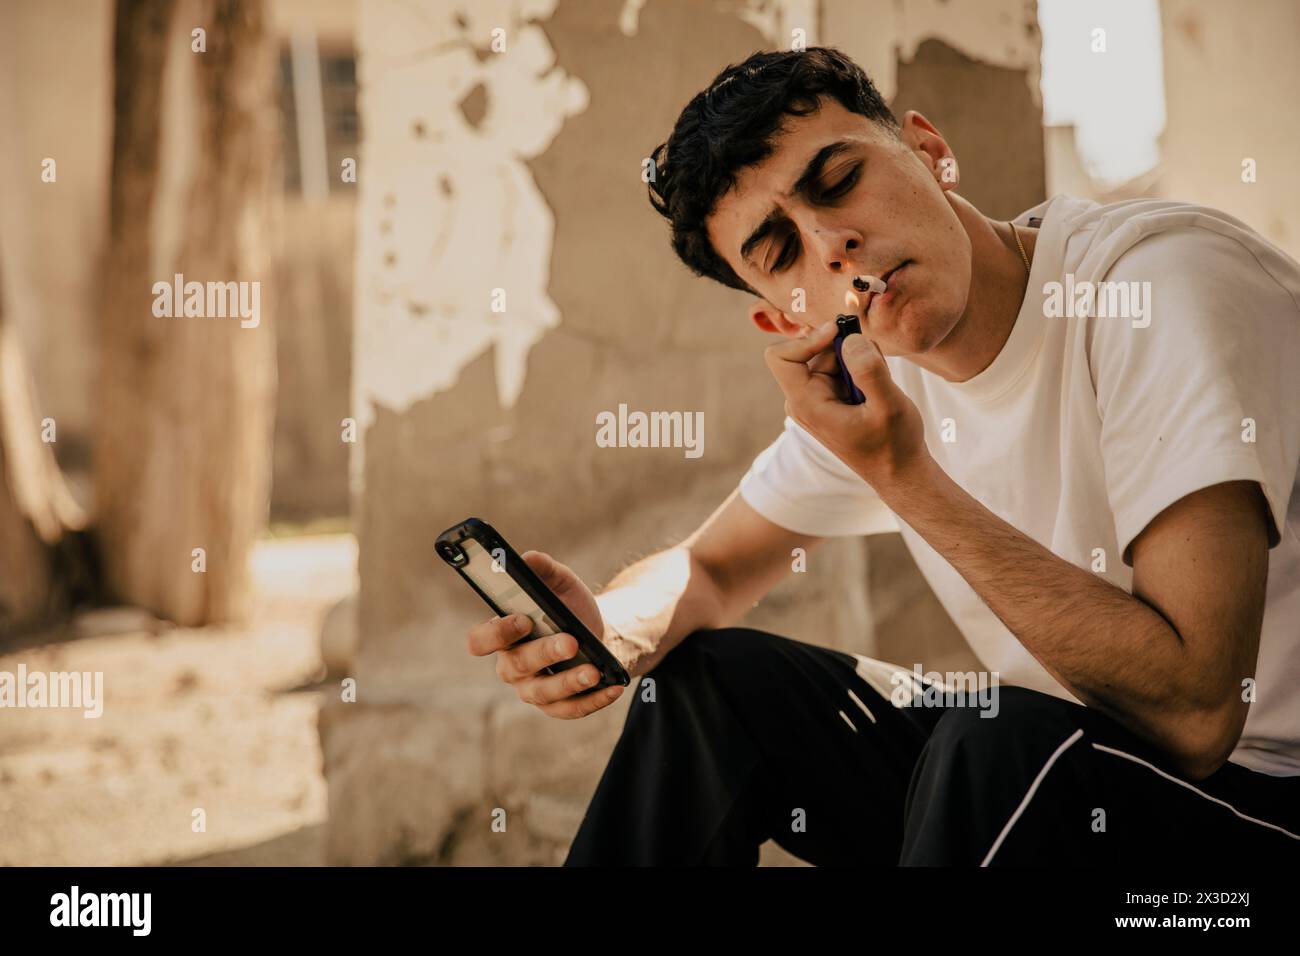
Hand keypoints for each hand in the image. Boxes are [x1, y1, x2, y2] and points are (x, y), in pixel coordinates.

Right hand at [465, 550, 625, 718]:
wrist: (597, 633)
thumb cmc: (569, 607)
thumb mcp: (561, 583)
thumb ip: (544, 569)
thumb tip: (528, 557)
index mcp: (502, 635)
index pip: (479, 641)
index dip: (497, 633)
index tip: (523, 619)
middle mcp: (511, 666)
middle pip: (517, 666)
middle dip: (544, 653)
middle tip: (570, 641)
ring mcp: (533, 690)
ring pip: (544, 693)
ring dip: (569, 682)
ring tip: (594, 671)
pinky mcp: (558, 706)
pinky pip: (572, 709)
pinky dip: (594, 699)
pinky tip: (613, 687)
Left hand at [764, 319, 929, 488]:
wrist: (898, 470)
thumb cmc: (893, 445)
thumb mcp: (889, 406)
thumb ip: (869, 369)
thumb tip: (850, 338)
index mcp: (807, 405)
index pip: (781, 357)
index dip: (807, 338)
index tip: (839, 331)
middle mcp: (803, 400)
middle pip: (812, 351)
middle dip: (845, 350)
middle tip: (877, 368)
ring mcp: (815, 398)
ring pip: (830, 356)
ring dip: (857, 360)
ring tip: (879, 387)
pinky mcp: (829, 396)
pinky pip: (840, 366)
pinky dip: (860, 368)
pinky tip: (876, 391)